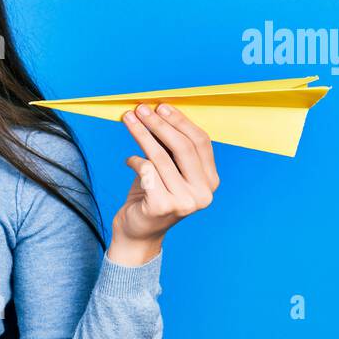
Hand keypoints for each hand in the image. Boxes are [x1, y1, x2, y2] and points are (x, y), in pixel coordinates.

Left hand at [112, 102, 219, 254]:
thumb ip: (170, 148)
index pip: (201, 143)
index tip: (161, 106)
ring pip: (161, 157)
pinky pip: (146, 171)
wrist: (137, 232)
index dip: (181, 121)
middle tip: (141, 109)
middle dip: (160, 124)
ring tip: (128, 120)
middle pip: (183, 147)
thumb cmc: (152, 196)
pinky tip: (129, 160)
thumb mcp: (167, 170)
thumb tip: (159, 112)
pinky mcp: (163, 207)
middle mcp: (203, 193)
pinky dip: (135, 160)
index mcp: (211, 181)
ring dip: (142, 134)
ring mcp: (185, 202)